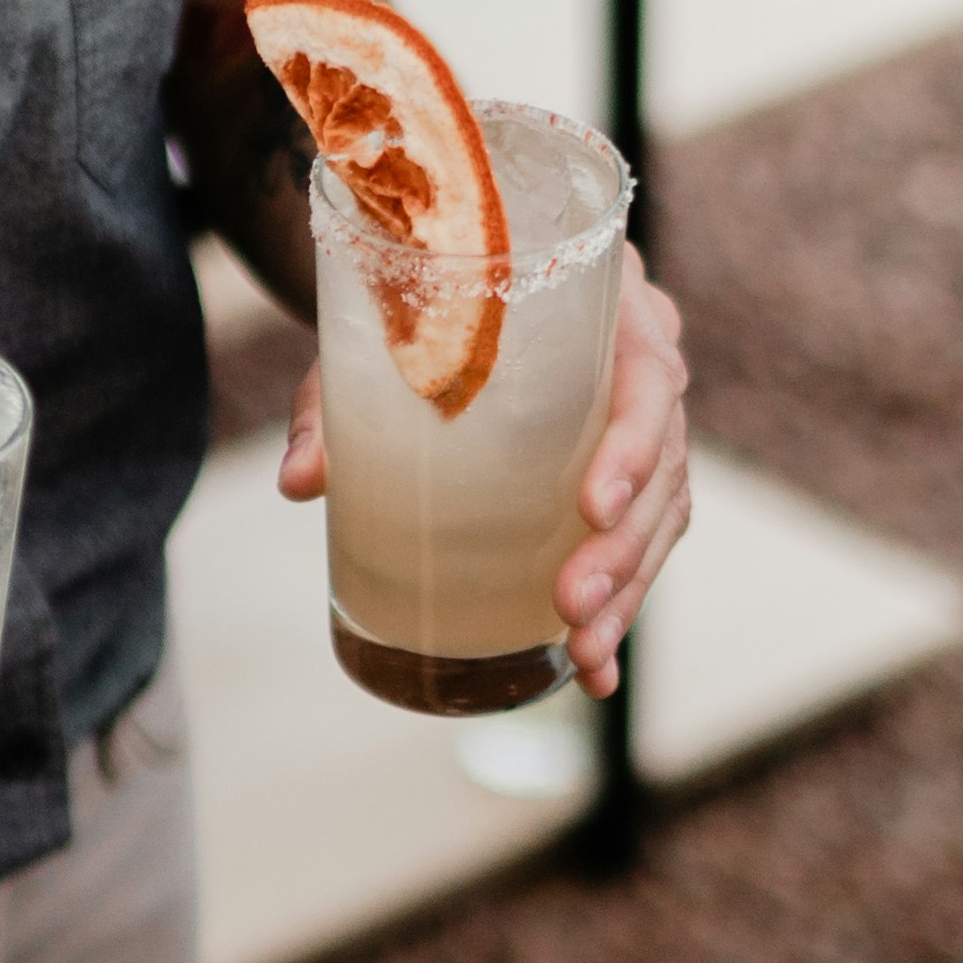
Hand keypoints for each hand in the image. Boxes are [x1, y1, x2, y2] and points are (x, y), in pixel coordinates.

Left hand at [277, 252, 696, 696]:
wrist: (437, 291)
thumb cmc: (417, 308)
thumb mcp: (374, 339)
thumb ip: (336, 402)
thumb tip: (297, 480)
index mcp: (605, 306)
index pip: (648, 374)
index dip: (632, 444)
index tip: (590, 507)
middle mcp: (640, 365)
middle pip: (665, 463)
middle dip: (623, 547)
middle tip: (569, 606)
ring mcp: (640, 424)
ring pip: (662, 513)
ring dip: (627, 589)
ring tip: (584, 651)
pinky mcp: (623, 475)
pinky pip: (642, 542)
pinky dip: (619, 607)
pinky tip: (594, 672)